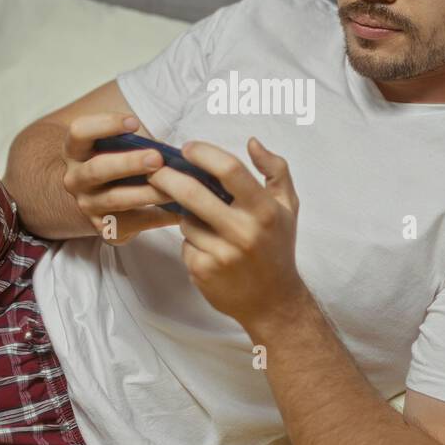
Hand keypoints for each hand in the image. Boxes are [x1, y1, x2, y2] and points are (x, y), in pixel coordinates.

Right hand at [60, 113, 179, 243]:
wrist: (99, 201)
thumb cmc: (117, 163)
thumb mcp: (116, 148)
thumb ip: (136, 143)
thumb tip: (172, 150)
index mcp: (76, 150)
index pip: (80, 131)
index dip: (105, 125)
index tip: (134, 122)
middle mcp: (75, 179)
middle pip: (98, 169)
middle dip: (129, 163)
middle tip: (157, 158)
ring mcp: (88, 206)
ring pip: (116, 199)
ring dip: (147, 192)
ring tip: (174, 187)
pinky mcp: (105, 228)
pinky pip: (134, 223)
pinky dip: (159, 217)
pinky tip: (180, 211)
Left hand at [147, 137, 308, 332]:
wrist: (274, 302)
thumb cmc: (278, 248)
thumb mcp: (288, 207)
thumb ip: (275, 170)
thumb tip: (252, 142)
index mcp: (265, 210)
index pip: (229, 170)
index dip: (203, 153)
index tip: (187, 148)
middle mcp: (244, 231)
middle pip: (192, 193)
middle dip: (167, 177)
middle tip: (155, 169)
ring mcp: (221, 253)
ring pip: (186, 220)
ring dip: (186, 216)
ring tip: (204, 222)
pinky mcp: (203, 271)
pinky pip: (185, 243)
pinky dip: (191, 241)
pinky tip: (207, 248)